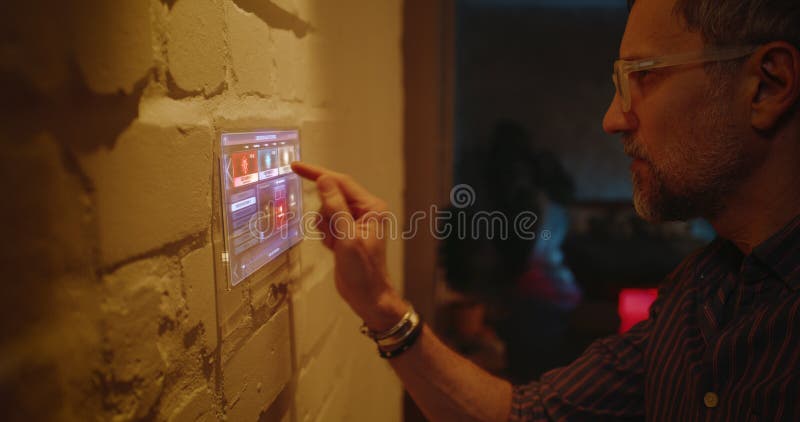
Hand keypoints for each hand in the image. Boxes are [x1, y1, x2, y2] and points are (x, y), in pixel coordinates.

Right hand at [291, 162, 407, 330]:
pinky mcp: (346, 232)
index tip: (295, 166)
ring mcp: (354, 221)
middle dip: (325, 215)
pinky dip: (325, 236)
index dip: (317, 173)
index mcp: (371, 206)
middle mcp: (364, 210)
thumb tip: (324, 180)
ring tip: (335, 245)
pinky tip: (334, 249)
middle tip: (334, 236)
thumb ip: (335, 206)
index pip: (340, 181)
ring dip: (325, 228)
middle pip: (331, 196)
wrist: (367, 295)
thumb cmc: (363, 270)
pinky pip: (326, 224)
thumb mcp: (347, 237)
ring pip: (326, 211)